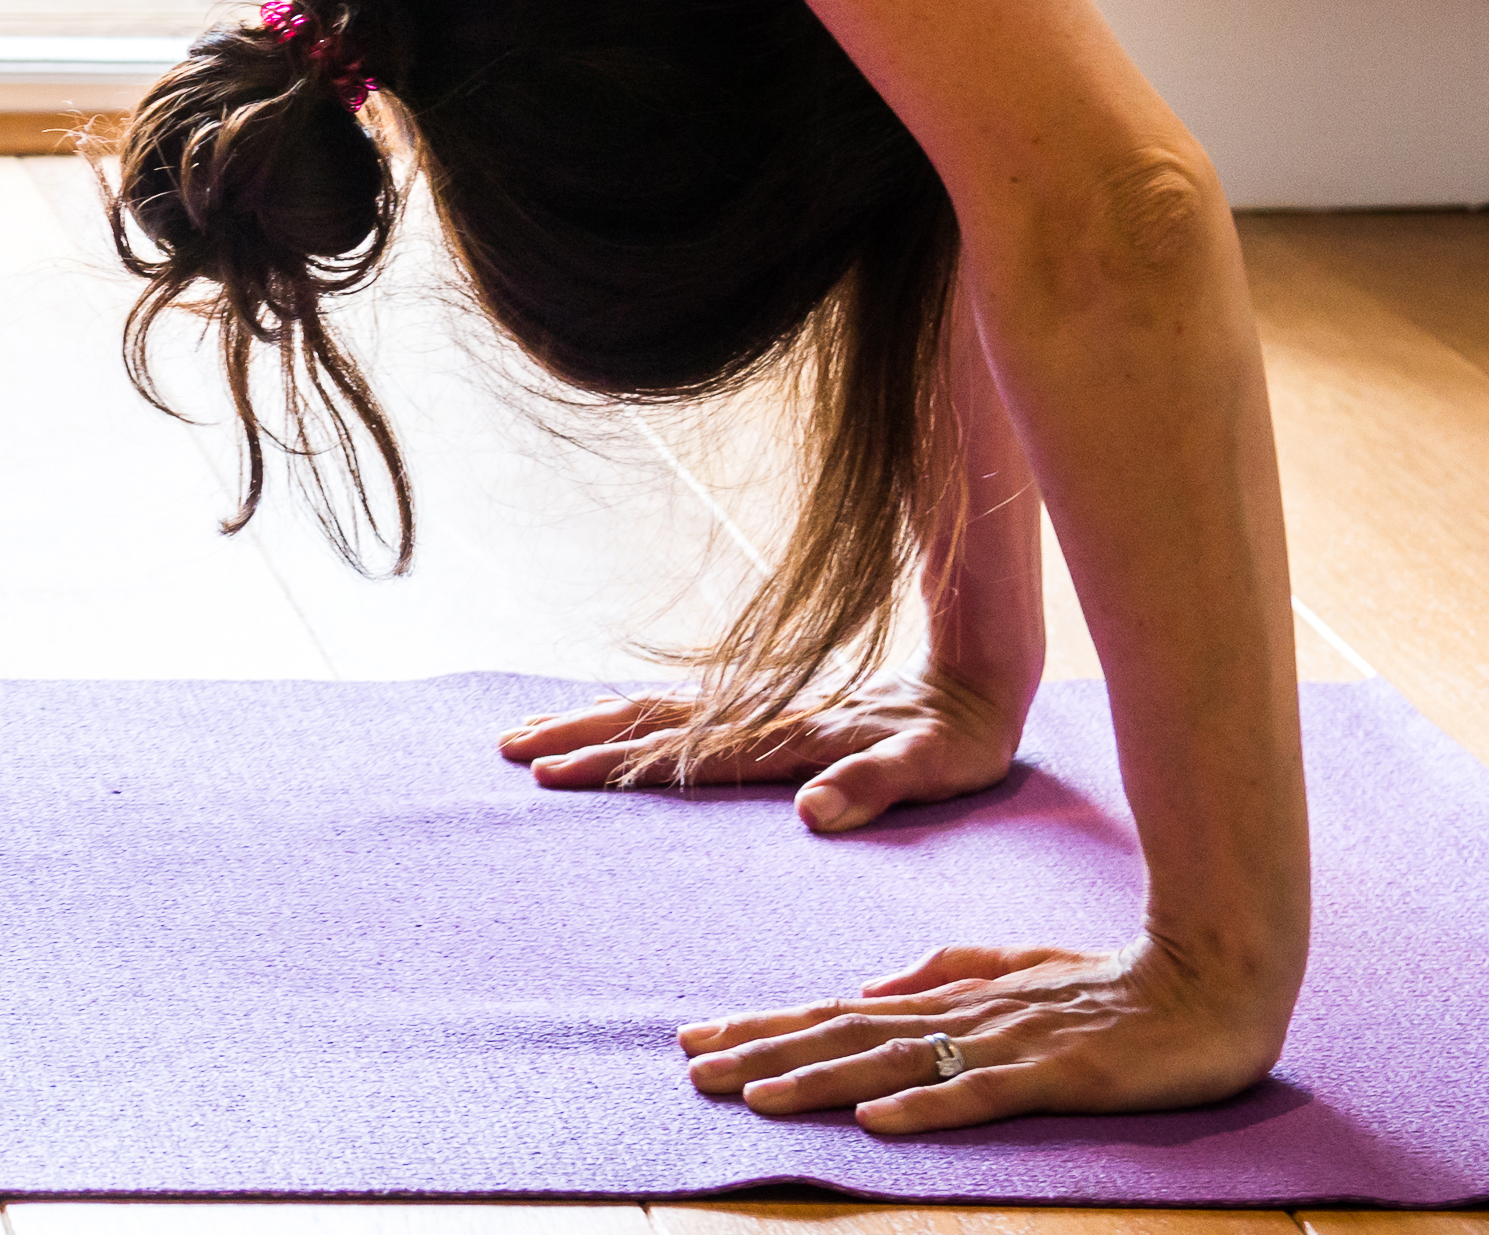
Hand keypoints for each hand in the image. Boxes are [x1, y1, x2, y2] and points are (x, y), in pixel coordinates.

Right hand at [498, 664, 1027, 831]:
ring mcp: (763, 707)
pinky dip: (634, 714)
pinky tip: (609, 719)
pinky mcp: (772, 708)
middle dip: (579, 735)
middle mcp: (763, 717)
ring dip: (594, 720)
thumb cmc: (960, 735)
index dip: (619, 766)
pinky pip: (685, 710)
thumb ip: (872, 787)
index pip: (685, 756)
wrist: (977, 672)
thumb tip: (811, 816)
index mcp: (789, 739)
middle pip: (652, 724)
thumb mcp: (933, 768)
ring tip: (533, 732)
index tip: (555, 774)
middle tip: (510, 749)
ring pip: (660, 712)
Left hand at [678, 935, 1290, 1130]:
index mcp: (952, 996)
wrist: (1216, 979)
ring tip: (754, 1096)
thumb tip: (869, 985)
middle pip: (847, 1036)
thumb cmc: (1114, 983)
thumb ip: (946, 971)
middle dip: (766, 1055)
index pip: (841, 1013)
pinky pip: (983, 1094)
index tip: (702, 1043)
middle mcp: (965, 1016)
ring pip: (894, 1063)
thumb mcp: (1017, 969)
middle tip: (692, 1070)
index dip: (769, 1029)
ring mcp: (1009, 1044)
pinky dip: (928, 1107)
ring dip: (820, 1081)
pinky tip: (878, 1120)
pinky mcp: (1058, 1074)